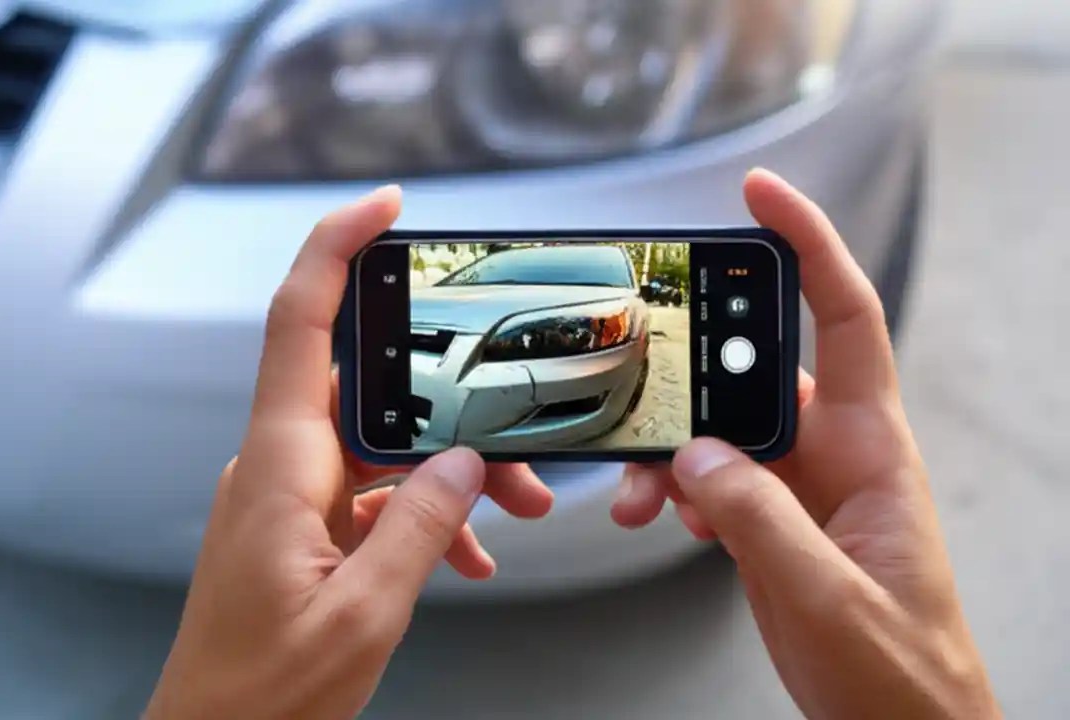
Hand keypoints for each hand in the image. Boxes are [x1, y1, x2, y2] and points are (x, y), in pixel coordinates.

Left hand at [145, 187, 552, 719]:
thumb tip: (465, 465)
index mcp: (282, 466)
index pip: (300, 322)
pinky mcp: (301, 527)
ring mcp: (289, 496)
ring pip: (382, 447)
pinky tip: (465, 553)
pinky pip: (372, 494)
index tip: (384, 208)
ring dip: (448, 471)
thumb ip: (419, 528)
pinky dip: (422, 512)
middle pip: (371, 389)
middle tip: (514, 441)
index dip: (336, 248)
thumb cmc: (258, 695)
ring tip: (510, 513)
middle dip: (452, 403)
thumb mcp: (362, 614)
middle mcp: (280, 465)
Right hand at [612, 170, 999, 718]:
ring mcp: (799, 491)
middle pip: (757, 374)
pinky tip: (659, 514)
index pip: (845, 319)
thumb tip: (699, 459)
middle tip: (641, 371)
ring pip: (719, 433)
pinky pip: (711, 481)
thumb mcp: (829, 595)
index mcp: (872, 451)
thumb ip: (760, 521)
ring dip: (670, 453)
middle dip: (693, 370)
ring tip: (636, 492)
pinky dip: (675, 490)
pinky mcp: (770, 525)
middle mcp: (835, 457)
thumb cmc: (900, 673)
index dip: (809, 247)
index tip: (761, 197)